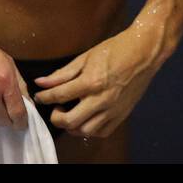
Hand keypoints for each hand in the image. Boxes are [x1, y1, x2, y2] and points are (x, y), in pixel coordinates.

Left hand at [30, 25, 163, 137]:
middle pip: (70, 121)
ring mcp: (113, 110)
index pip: (59, 95)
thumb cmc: (114, 50)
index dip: (44, 97)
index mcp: (91, 82)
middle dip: (56, 117)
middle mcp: (101, 100)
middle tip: (56, 107)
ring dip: (72, 125)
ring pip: (85, 130)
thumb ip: (63, 73)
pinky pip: (102, 132)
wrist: (144, 53)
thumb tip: (41, 82)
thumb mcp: (86, 57)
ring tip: (70, 113)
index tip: (39, 97)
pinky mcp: (122, 115)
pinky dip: (90, 129)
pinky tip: (86, 118)